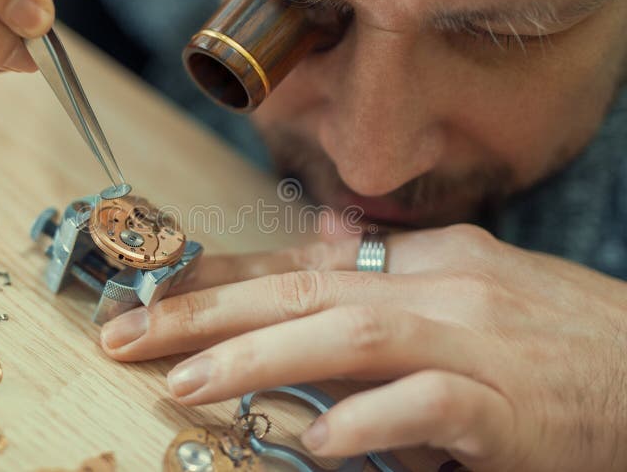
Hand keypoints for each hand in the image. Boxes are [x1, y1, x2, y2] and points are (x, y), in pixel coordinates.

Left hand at [100, 224, 626, 471]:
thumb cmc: (558, 338)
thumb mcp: (471, 290)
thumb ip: (395, 274)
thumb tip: (326, 248)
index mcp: (427, 263)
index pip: (303, 262)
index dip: (222, 277)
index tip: (153, 294)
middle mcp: (443, 291)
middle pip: (308, 290)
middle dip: (211, 311)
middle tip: (130, 334)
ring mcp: (476, 346)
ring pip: (354, 335)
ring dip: (263, 358)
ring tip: (186, 382)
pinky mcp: (508, 411)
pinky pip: (428, 408)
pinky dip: (370, 420)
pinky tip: (317, 440)